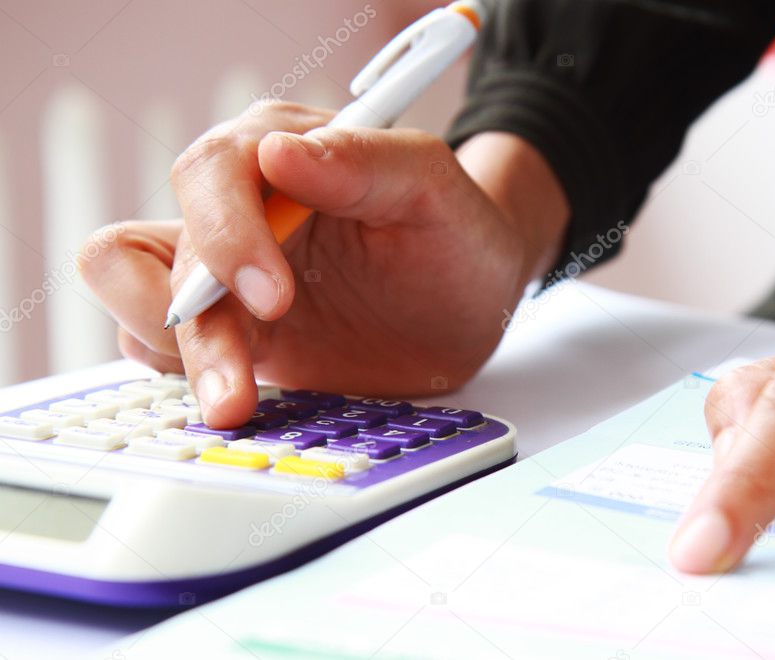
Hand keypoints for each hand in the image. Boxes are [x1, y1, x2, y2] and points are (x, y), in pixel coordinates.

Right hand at [80, 102, 567, 427]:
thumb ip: (364, 160)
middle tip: (248, 366)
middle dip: (178, 315)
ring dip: (182, 359)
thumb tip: (280, 154)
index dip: (226, 235)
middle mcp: (236, 211)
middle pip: (136, 251)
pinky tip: (242, 398)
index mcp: (278, 151)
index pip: (209, 175)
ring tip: (240, 401)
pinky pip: (165, 354)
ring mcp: (226, 278)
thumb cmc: (456, 233)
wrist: (471, 303)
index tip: (274, 297)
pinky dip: (191, 380)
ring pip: (139, 310)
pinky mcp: (232, 334)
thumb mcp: (433, 187)